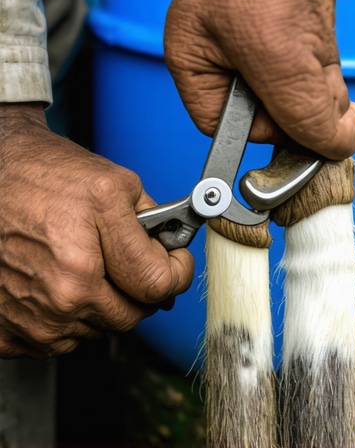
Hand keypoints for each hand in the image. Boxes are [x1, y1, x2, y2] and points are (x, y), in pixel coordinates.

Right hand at [0, 105, 193, 357]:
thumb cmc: (41, 175)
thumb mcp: (115, 181)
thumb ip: (152, 220)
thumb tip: (169, 248)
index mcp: (89, 252)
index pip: (158, 286)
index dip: (176, 271)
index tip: (175, 262)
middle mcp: (63, 291)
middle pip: (132, 315)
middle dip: (143, 290)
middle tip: (134, 263)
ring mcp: (34, 317)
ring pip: (98, 330)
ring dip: (104, 304)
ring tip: (88, 265)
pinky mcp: (8, 332)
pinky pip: (60, 340)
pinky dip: (69, 316)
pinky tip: (60, 281)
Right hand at [164, 0, 354, 159]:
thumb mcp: (275, 53)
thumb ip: (303, 112)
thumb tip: (334, 145)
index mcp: (198, 69)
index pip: (230, 131)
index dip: (267, 134)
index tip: (299, 132)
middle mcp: (227, 62)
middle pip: (269, 115)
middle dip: (299, 109)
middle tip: (315, 89)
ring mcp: (262, 48)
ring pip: (297, 95)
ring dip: (319, 89)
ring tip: (311, 47)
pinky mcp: (292, 33)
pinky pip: (313, 72)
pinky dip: (328, 71)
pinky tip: (320, 43)